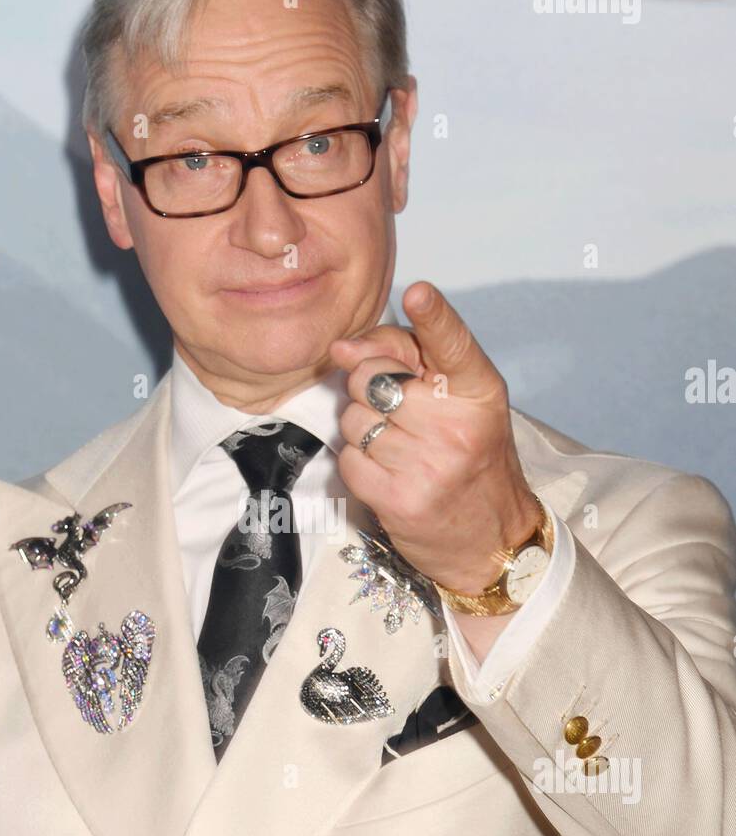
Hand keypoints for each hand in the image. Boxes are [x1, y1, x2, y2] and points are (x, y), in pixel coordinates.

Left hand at [329, 280, 539, 593]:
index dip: (433, 317)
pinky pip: (348, 458)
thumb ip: (409, 360)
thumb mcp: (459, 402)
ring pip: (354, 419)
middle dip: (370, 389)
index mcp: (479, 392)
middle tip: (402, 415)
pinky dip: (359, 464)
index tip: (419, 293)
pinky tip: (388, 473)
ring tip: (399, 449)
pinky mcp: (400, 499)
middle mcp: (458, 426)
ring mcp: (430, 465)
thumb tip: (344, 347)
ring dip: (364, 430)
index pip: (453, 344)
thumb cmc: (470, 459)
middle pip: (372, 377)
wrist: (491, 542)